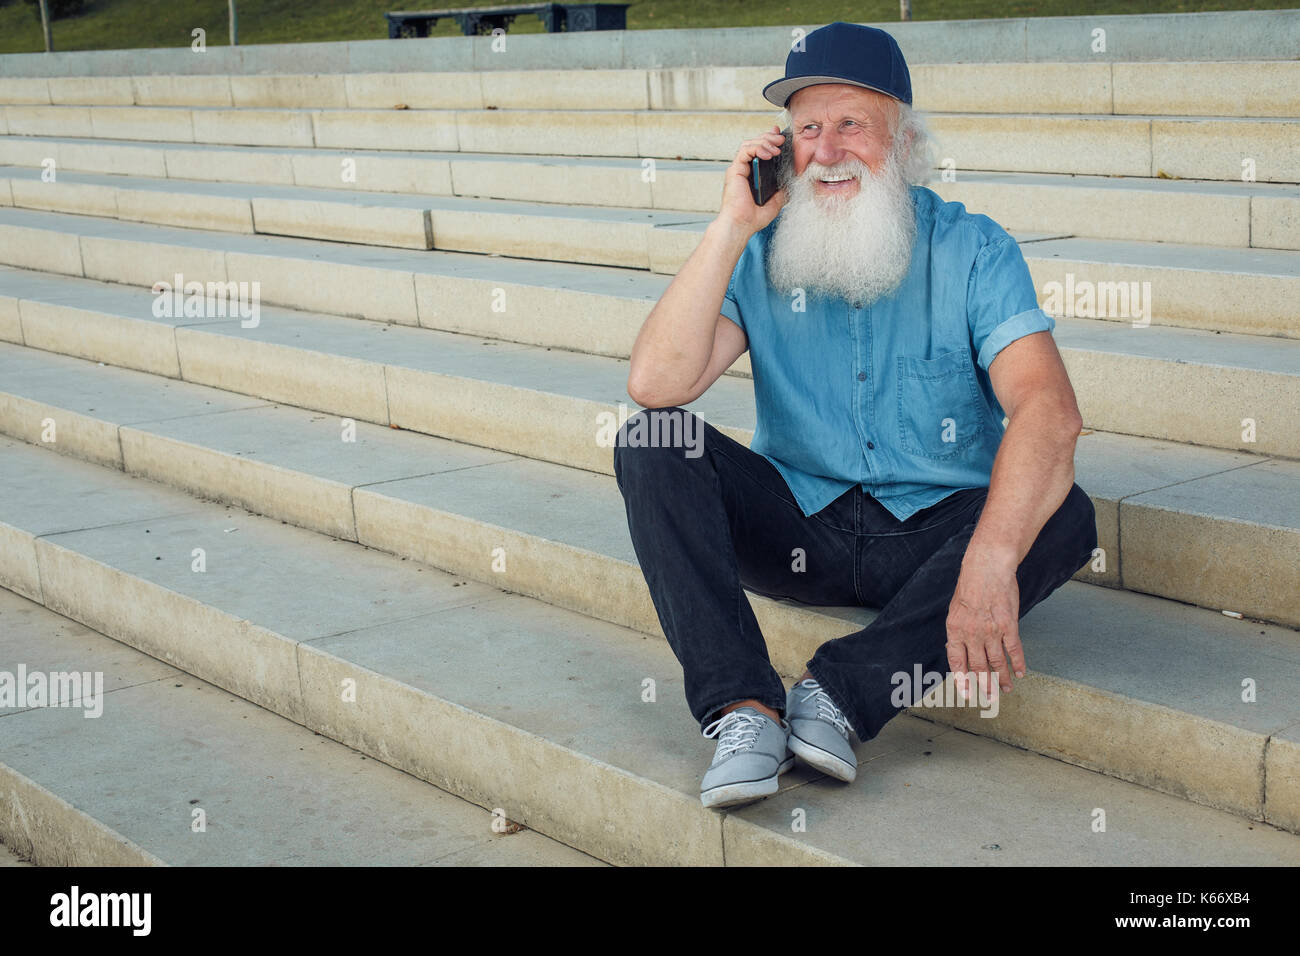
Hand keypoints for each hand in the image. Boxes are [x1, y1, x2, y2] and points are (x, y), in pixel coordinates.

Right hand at [717, 125, 787, 236]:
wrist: (742, 225)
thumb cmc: (753, 218)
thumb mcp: (776, 202)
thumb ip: (782, 190)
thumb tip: (792, 181)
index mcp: (752, 175)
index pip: (760, 151)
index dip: (770, 140)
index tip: (781, 136)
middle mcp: (744, 170)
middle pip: (754, 143)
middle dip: (769, 137)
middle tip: (782, 138)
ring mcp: (738, 169)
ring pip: (749, 144)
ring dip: (765, 142)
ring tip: (777, 147)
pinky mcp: (734, 170)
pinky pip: (745, 151)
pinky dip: (757, 148)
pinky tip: (768, 153)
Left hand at [944, 551, 1023, 702]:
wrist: (987, 568)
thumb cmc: (970, 586)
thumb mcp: (955, 609)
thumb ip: (958, 631)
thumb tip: (957, 649)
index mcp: (955, 630)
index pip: (957, 662)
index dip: (962, 680)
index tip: (967, 694)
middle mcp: (972, 634)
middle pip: (979, 667)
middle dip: (984, 685)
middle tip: (989, 699)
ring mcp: (991, 631)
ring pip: (997, 662)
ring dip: (1002, 679)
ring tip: (1006, 690)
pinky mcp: (1009, 625)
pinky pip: (1014, 650)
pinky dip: (1018, 663)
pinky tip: (1020, 673)